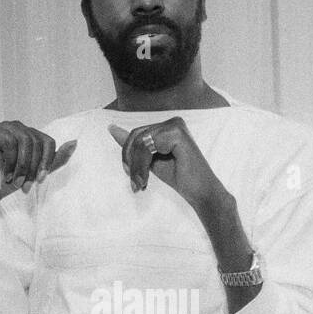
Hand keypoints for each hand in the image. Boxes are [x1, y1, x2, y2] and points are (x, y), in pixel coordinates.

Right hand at [0, 121, 75, 202]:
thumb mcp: (37, 172)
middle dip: (33, 167)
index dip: (46, 162)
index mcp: (32, 137)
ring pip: (25, 141)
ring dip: (22, 165)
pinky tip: (4, 173)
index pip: (49, 142)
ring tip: (14, 180)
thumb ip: (56, 159)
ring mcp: (6, 128)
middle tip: (24, 185)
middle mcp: (20, 129)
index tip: (39, 181)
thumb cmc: (10, 182)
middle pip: (37, 142)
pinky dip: (10, 161)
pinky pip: (10, 141)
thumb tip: (75, 142)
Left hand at [108, 118, 228, 217]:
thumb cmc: (179, 177)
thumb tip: (111, 128)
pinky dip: (143, 165)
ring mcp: (176, 125)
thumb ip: (134, 145)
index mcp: (167, 126)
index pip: (137, 134)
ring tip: (140, 183)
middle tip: (134, 182)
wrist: (200, 192)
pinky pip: (148, 146)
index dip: (128, 154)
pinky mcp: (177, 133)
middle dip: (130, 160)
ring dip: (136, 166)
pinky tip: (147, 179)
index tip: (131, 175)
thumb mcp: (151, 160)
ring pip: (140, 142)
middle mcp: (173, 121)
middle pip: (136, 136)